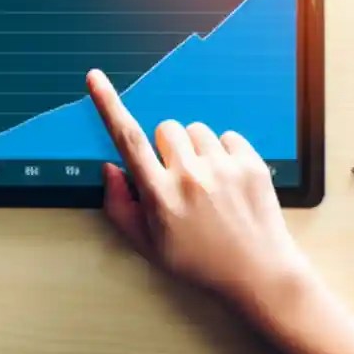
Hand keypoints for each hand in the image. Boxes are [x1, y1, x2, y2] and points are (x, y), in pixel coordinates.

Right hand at [86, 70, 311, 307]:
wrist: (258, 273)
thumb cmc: (199, 262)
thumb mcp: (148, 245)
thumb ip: (119, 206)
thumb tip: (110, 168)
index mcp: (160, 196)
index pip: (128, 140)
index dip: (109, 105)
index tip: (95, 79)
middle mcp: (190, 177)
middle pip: (166, 129)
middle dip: (167, 147)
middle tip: (179, 177)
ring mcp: (223, 168)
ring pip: (196, 130)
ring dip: (196, 149)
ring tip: (207, 183)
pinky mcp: (251, 163)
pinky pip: (227, 136)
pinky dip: (224, 153)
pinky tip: (228, 182)